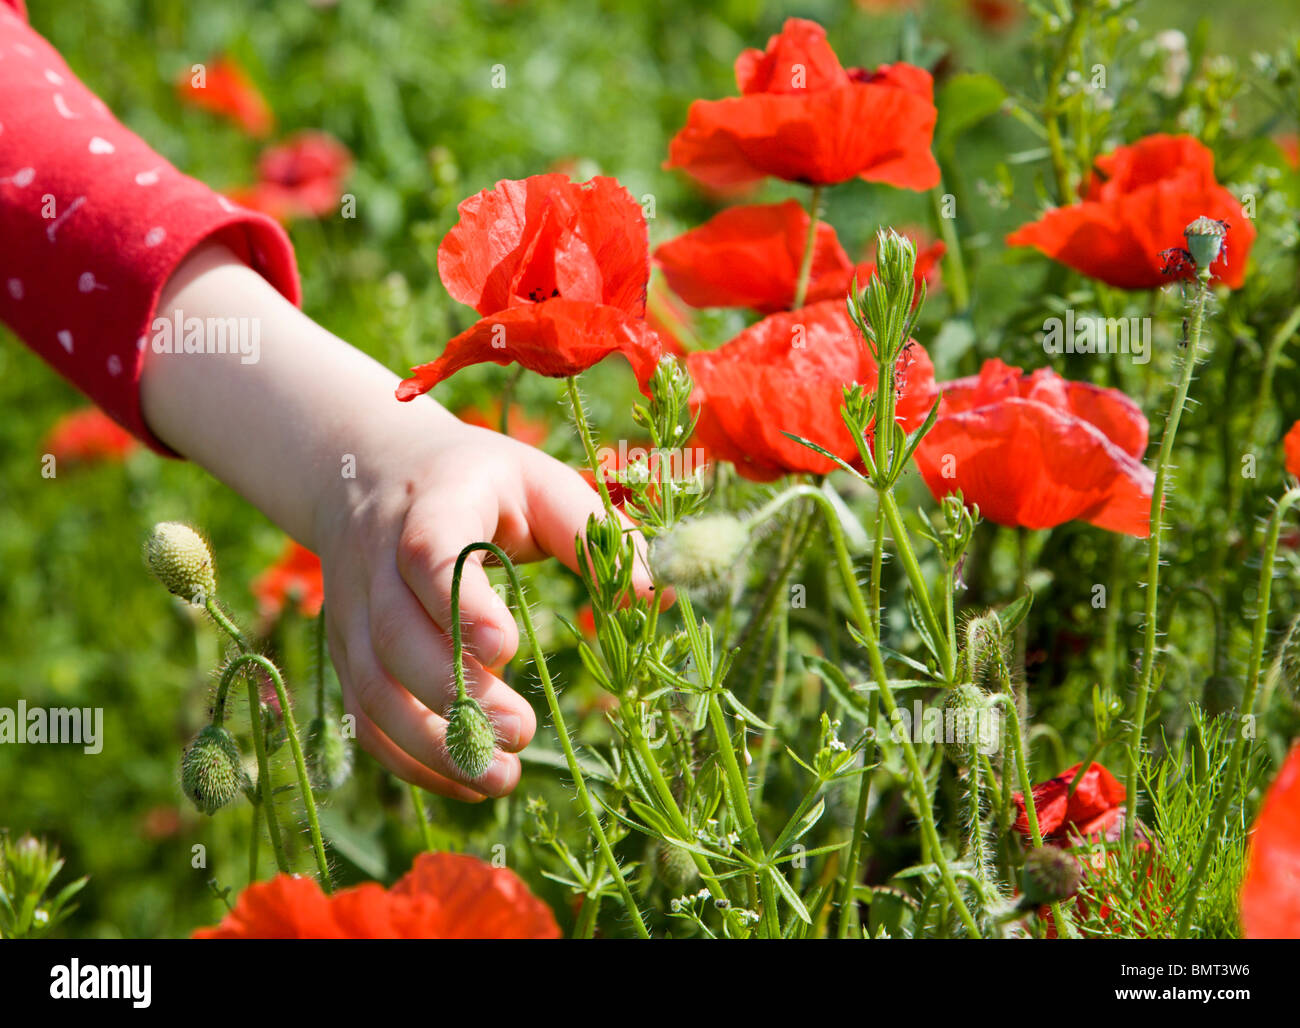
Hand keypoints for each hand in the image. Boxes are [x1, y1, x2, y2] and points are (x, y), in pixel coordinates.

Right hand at [144, 241, 654, 801]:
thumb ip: (590, 530)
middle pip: (397, 636)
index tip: (508, 647)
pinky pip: (364, 716)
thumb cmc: (476, 481)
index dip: (460, 604)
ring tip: (501, 778)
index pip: (428, 554)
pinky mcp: (347, 650)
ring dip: (432, 743)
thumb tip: (652, 594)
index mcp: (431, 506)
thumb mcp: (536, 480)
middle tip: (523, 730)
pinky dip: (407, 759)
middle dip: (456, 693)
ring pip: (374, 688)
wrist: (367, 469)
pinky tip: (464, 783)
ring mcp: (354, 610)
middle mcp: (377, 560)